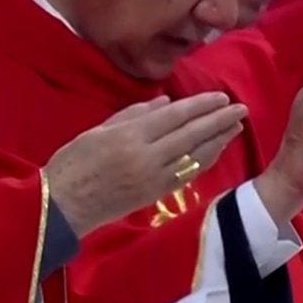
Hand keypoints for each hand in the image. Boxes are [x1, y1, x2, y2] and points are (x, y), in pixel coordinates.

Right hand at [44, 93, 247, 236]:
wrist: (62, 205)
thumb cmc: (73, 163)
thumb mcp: (97, 131)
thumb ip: (133, 115)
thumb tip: (165, 104)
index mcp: (130, 136)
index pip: (175, 116)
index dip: (200, 105)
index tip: (221, 96)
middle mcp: (147, 156)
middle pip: (191, 134)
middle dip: (218, 120)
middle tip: (240, 108)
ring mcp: (154, 178)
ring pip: (195, 155)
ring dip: (218, 140)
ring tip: (235, 126)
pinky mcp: (155, 194)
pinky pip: (187, 174)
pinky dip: (205, 160)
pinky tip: (216, 151)